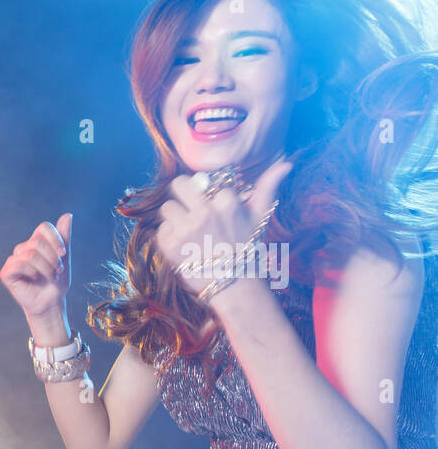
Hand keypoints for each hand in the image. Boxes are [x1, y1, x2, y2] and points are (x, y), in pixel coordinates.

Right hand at [0, 213, 72, 319]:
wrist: (51, 302)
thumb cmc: (56, 281)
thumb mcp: (64, 257)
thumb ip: (64, 237)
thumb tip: (68, 215)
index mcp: (37, 241)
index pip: (43, 227)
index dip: (55, 238)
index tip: (63, 253)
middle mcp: (24, 248)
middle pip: (38, 241)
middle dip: (52, 258)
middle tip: (58, 270)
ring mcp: (14, 260)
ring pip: (30, 254)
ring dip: (45, 267)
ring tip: (50, 277)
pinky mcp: (7, 272)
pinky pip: (18, 264)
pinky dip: (31, 271)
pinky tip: (34, 278)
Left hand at [155, 159, 291, 294]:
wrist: (234, 284)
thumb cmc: (246, 247)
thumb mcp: (259, 215)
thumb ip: (267, 187)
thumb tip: (286, 164)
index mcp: (226, 201)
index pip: (202, 182)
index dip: (204, 194)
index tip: (212, 210)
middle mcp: (205, 213)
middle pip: (177, 185)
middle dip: (181, 194)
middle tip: (189, 209)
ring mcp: (185, 229)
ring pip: (167, 208)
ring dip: (175, 218)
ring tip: (189, 233)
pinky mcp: (170, 245)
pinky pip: (161, 230)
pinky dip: (169, 238)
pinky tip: (184, 247)